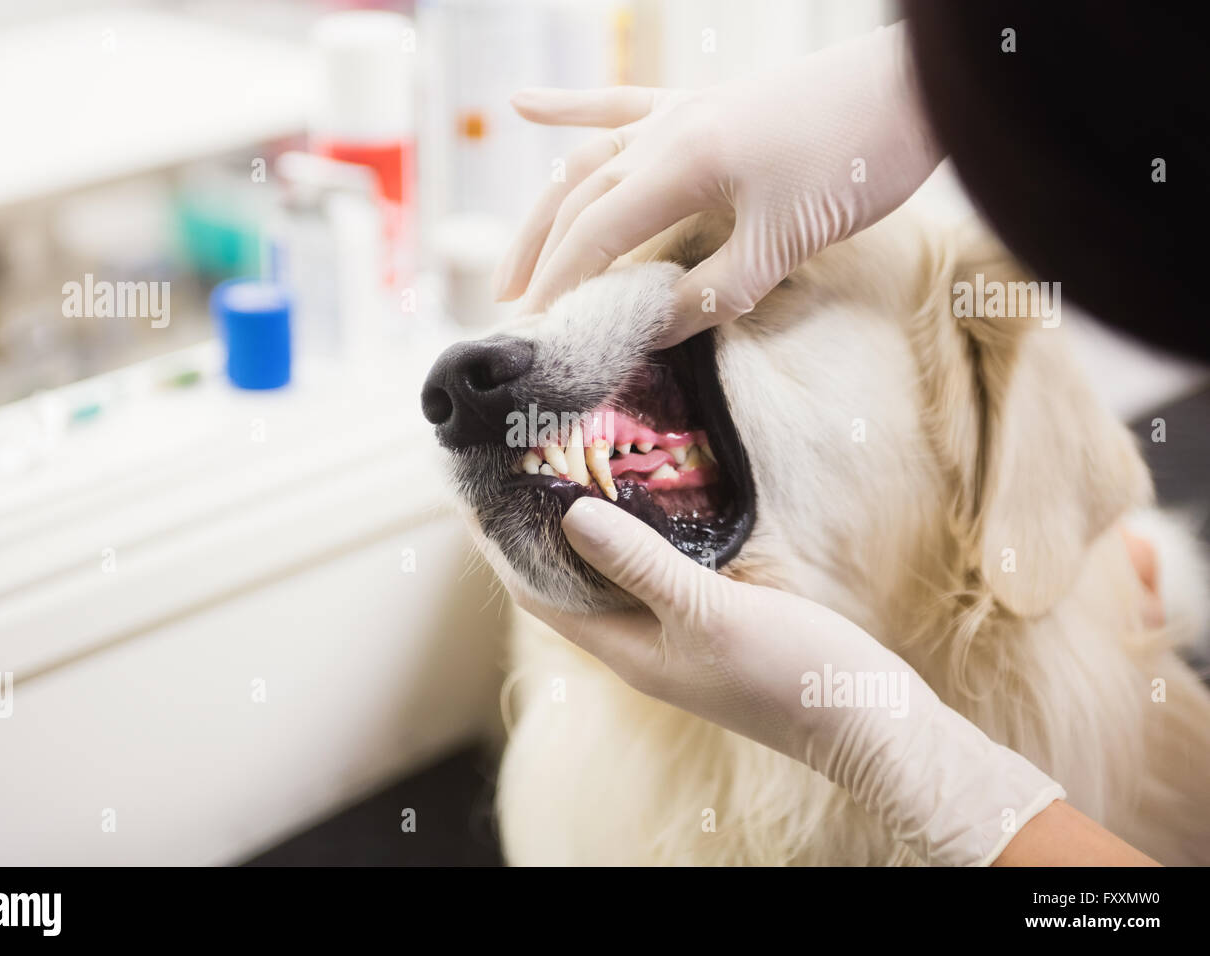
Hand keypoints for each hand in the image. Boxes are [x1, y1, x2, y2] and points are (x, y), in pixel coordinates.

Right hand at [492, 22, 943, 346]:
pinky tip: (523, 103)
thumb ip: (710, 294)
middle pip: (577, 200)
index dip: (561, 287)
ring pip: (587, 160)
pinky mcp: (701, 102)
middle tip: (514, 310)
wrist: (910, 88)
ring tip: (515, 260)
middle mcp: (664, 131)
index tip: (536, 332)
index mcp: (678, 163)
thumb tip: (650, 331)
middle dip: (541, 259)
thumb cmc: (854, 163)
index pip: (595, 236)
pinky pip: (621, 105)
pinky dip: (571, 108)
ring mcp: (680, 111)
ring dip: (545, 210)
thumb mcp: (782, 245)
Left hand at [511, 497, 1064, 865]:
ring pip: (611, 573)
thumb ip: (641, 564)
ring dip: (587, 528)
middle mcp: (639, 643)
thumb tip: (570, 515)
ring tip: (572, 465)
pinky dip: (639, 534)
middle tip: (521, 463)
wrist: (864, 721)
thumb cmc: (788, 674)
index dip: (499, 546)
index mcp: (624, 650)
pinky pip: (655, 571)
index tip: (475, 491)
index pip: (535, 594)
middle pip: (565, 581)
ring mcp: (675, 633)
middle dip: (536, 529)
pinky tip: (650, 497)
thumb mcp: (709, 612)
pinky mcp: (710, 620)